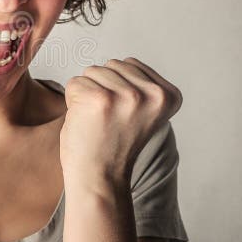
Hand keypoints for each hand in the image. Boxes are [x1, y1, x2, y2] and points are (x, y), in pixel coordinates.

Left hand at [59, 57, 182, 191]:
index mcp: (169, 95)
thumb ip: (138, 84)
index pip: (130, 64)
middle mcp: (153, 94)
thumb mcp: (142, 110)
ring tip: (98, 122)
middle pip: (111, 65)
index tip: (124, 116)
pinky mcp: (101, 99)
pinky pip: (74, 83)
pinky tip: (85, 123)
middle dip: (102, 88)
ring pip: (92, 71)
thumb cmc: (113, 145)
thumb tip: (118, 63)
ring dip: (87, 95)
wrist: (99, 178)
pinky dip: (72, 102)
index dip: (118, 88)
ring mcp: (128, 96)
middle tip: (108, 121)